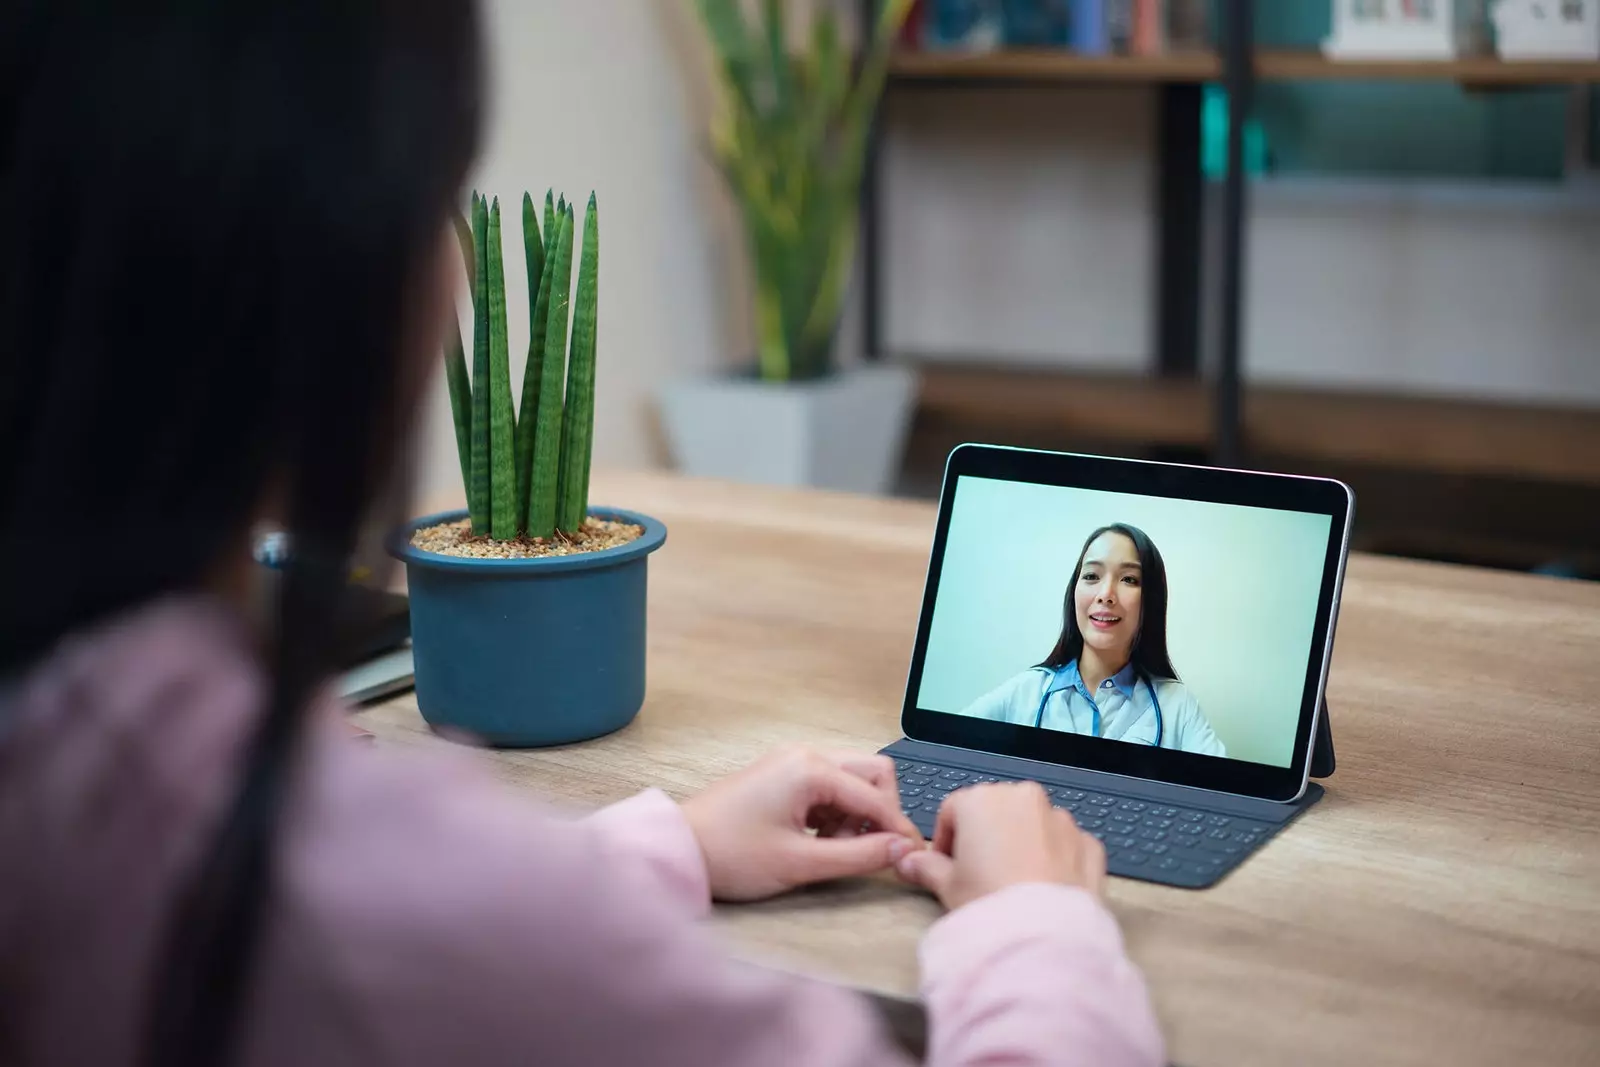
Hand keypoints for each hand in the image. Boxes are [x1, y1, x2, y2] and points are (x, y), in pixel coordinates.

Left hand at [680, 746, 925, 901]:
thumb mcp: (800, 863)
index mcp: (810, 769)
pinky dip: (834, 813)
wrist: (678, 848)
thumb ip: (858, 856)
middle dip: (878, 812)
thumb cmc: (731, 855)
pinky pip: (827, 788)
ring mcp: (791, 763)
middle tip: (865, 850)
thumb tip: (900, 850)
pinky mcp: (781, 777)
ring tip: (831, 850)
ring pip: (850, 781)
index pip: (876, 797)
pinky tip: (816, 842)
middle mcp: (804, 755)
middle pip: (871, 774)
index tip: (912, 857)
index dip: (898, 829)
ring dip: (855, 815)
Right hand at [894, 781, 1105, 910]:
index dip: (946, 840)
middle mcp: (1023, 798)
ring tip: (1014, 885)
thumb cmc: (989, 902)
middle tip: (979, 876)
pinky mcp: (1088, 844)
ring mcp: (1060, 819)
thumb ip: (926, 867)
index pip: (953, 810)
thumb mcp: (947, 886)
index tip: (945, 866)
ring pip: (1033, 825)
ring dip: (1022, 844)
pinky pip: (1064, 845)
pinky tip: (1043, 888)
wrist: (1042, 936)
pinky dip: (1054, 859)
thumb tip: (908, 863)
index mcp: (982, 799)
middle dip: (986, 837)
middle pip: (995, 811)